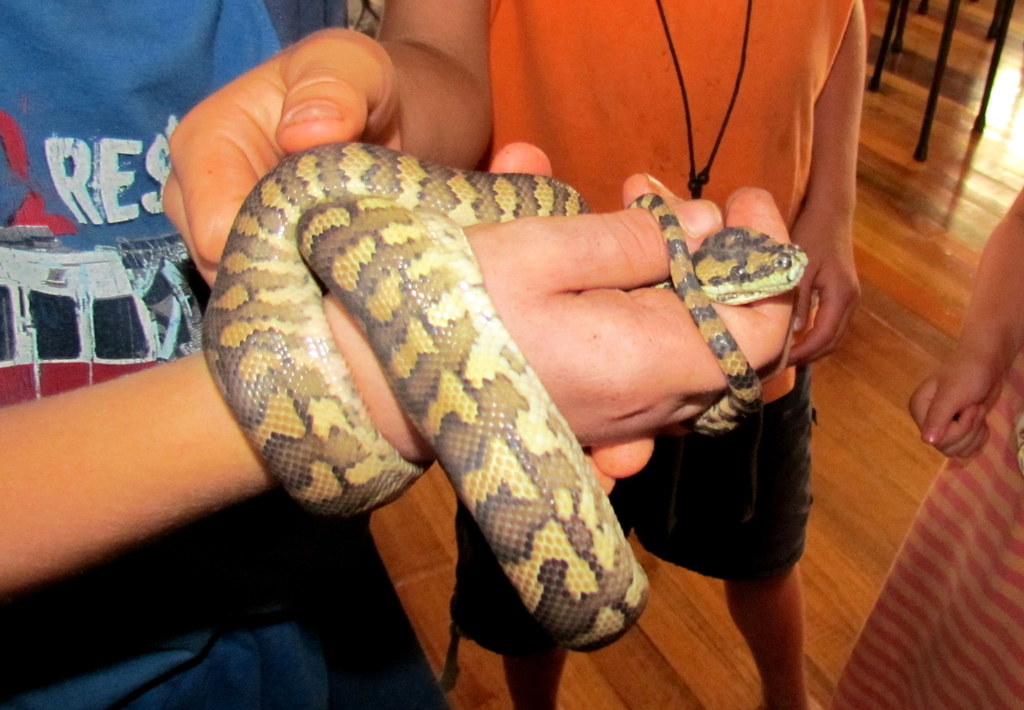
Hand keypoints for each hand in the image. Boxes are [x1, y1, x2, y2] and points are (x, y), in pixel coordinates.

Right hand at [163, 28, 403, 282]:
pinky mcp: (261, 267)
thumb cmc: (359, 84)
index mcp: (204, 144)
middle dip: (286, 283)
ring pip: (251, 295)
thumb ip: (331, 89)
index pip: (212, 229)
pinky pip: (277, 304)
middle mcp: (199, 200)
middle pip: (224, 272)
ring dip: (302, 297)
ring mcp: (226, 239)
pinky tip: (347, 293)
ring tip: (354, 280)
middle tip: (351, 274)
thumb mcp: (352, 66)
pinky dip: (312, 304)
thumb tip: (301, 133)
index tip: (332, 253)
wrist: (387, 117)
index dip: (271, 253)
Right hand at [463, 147, 796, 485]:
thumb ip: (634, 240)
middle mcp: (649, 405)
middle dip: (718, 254)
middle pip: (732, 335)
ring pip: (694, 345)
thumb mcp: (540, 252)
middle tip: (667, 197)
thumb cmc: (452, 313)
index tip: (745, 200)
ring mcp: (624, 417)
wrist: (383, 386)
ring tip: (632, 212)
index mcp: (646, 365)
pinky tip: (610, 267)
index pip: (762, 329)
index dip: (768, 260)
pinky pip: (654, 361)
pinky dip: (654, 307)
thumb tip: (704, 225)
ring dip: (682, 275)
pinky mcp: (597, 413)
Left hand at [786, 214, 859, 365]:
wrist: (830, 213)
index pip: (824, 337)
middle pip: (832, 342)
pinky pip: (830, 324)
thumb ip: (798, 298)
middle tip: (778, 364)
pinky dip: (815, 335)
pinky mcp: (842, 294)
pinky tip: (795, 338)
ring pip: (833, 335)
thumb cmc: (811, 234)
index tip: (780, 362)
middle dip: (808, 356)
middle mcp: (850, 300)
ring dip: (812, 348)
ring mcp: (849, 298)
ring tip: (785, 355)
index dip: (803, 353)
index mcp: (841, 296)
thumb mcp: (798, 266)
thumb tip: (794, 332)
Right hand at [909, 348, 1005, 457]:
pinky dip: (979, 436)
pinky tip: (980, 420)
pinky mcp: (957, 430)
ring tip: (977, 410)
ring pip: (958, 449)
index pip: (936, 439)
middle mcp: (928, 421)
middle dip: (969, 430)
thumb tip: (927, 441)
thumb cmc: (967, 374)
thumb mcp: (952, 394)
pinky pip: (967, 448)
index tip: (968, 408)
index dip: (958, 429)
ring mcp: (943, 427)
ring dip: (975, 432)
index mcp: (919, 410)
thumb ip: (938, 417)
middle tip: (975, 408)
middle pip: (947, 447)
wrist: (986, 364)